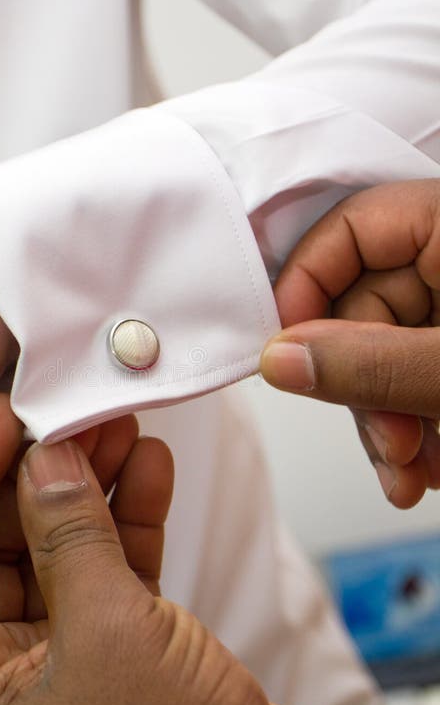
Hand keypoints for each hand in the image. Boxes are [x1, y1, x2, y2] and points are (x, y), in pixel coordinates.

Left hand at [0, 394, 337, 704]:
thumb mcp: (110, 633)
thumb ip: (70, 536)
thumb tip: (45, 458)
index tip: (5, 416)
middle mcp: (4, 673)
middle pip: (1, 543)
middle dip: (41, 472)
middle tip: (72, 412)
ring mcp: (65, 654)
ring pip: (61, 546)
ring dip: (91, 484)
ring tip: (117, 423)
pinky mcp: (121, 641)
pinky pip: (111, 563)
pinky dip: (131, 514)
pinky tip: (148, 466)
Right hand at [260, 179, 439, 507]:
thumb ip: (370, 365)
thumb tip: (279, 361)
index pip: (347, 232)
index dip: (306, 291)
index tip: (289, 355)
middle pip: (359, 309)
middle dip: (362, 391)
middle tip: (390, 448)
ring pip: (381, 354)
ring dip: (388, 423)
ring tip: (416, 472)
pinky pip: (410, 375)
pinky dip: (414, 422)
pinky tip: (431, 464)